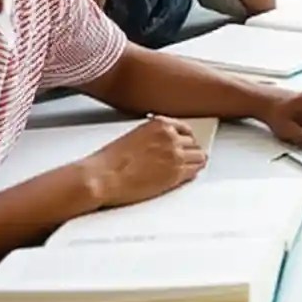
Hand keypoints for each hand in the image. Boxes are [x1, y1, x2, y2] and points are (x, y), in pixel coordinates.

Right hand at [84, 116, 206, 207]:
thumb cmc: (110, 160)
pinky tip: (188, 174)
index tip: (187, 143)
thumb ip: (154, 136)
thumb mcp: (134, 136)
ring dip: (194, 161)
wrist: (103, 177)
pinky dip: (193, 172)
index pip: (185, 129)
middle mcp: (171, 137)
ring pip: (199, 156)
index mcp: (159, 124)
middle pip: (194, 143)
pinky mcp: (176, 173)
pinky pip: (195, 171)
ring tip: (189, 167)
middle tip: (186, 158)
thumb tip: (164, 144)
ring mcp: (176, 155)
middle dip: (190, 150)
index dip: (186, 138)